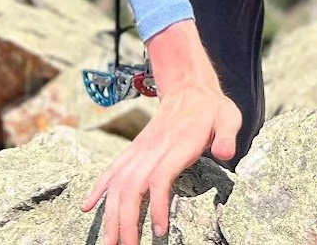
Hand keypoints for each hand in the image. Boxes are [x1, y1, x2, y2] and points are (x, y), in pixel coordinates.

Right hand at [81, 22, 241, 244]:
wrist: (190, 87)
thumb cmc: (213, 109)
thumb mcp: (229, 117)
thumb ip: (228, 135)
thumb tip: (226, 153)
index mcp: (177, 144)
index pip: (160, 177)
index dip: (156, 205)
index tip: (158, 230)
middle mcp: (153, 148)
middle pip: (133, 187)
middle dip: (126, 220)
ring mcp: (140, 149)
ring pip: (118, 183)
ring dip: (111, 213)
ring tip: (109, 241)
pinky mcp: (134, 150)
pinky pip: (112, 170)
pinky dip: (98, 188)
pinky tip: (87, 207)